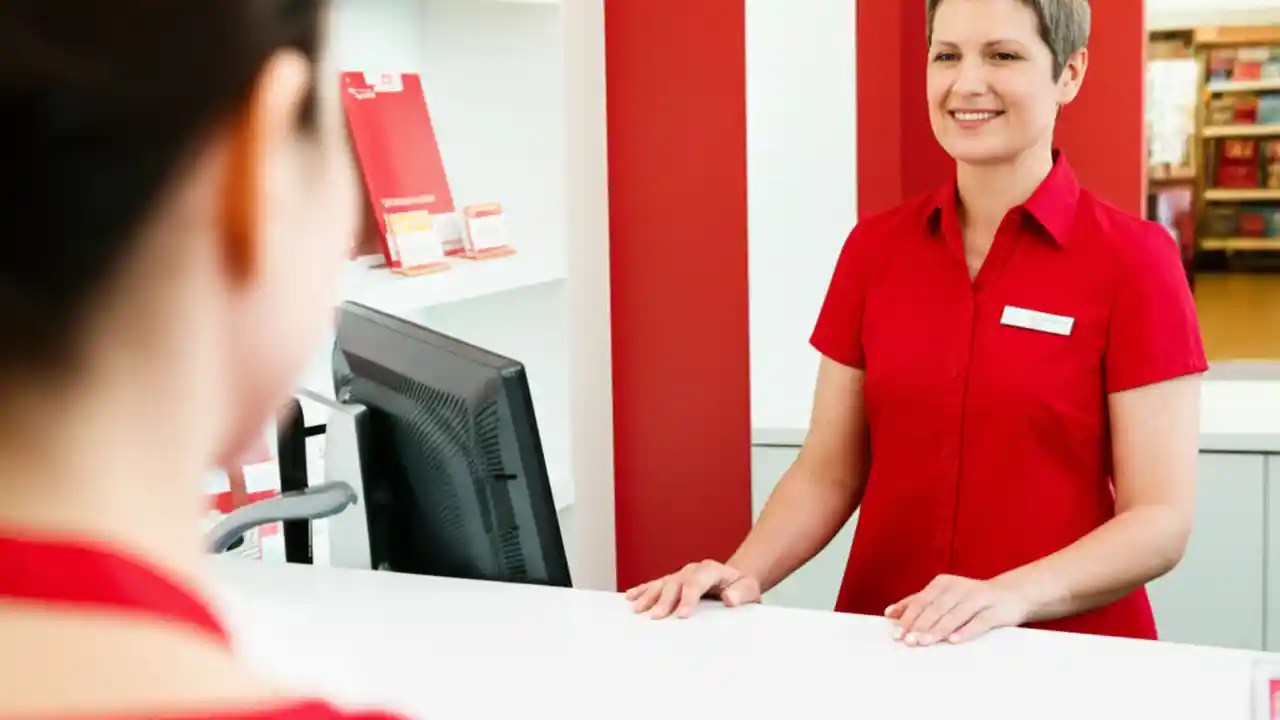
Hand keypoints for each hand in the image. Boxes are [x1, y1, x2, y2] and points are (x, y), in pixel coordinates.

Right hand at [624, 560, 760, 618]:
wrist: (736, 582)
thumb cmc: (741, 588)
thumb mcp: (749, 590)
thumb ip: (741, 593)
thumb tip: (730, 598)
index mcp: (712, 570)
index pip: (697, 581)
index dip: (689, 597)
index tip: (682, 614)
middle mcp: (693, 570)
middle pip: (676, 583)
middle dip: (665, 600)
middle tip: (657, 616)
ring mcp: (681, 575)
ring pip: (662, 583)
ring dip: (649, 596)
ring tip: (638, 608)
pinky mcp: (674, 582)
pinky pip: (656, 584)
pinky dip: (643, 590)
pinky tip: (631, 596)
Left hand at [885, 574, 1030, 645]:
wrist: (1011, 594)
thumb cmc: (970, 599)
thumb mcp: (943, 597)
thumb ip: (918, 603)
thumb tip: (890, 614)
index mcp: (943, 583)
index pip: (922, 601)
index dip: (908, 617)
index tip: (897, 633)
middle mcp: (959, 588)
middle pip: (936, 608)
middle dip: (920, 625)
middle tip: (908, 641)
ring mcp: (978, 598)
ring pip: (954, 614)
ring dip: (938, 630)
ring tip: (924, 642)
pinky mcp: (995, 610)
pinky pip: (979, 621)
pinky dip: (965, 630)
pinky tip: (954, 640)